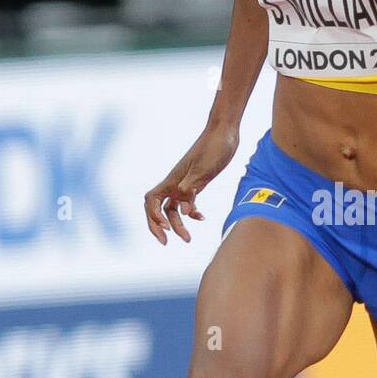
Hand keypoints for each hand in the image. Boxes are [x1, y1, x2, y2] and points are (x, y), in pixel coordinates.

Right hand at [144, 122, 238, 244]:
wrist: (224, 133)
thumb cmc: (214, 148)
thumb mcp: (204, 170)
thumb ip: (191, 189)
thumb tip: (181, 211)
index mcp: (173, 180)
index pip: (152, 201)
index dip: (153, 216)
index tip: (166, 228)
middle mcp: (176, 183)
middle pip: (158, 209)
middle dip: (159, 227)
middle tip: (166, 243)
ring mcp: (185, 184)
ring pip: (173, 209)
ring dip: (178, 225)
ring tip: (188, 240)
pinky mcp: (196, 183)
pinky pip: (187, 203)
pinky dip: (192, 213)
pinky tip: (202, 218)